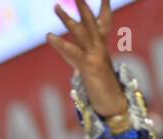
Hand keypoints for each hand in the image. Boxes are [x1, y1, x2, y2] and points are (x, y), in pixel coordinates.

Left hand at [46, 0, 128, 118]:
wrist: (114, 105)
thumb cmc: (103, 92)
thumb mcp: (91, 73)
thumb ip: (82, 62)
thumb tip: (75, 60)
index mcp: (101, 49)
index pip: (104, 23)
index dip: (104, 9)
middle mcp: (100, 49)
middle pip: (90, 22)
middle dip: (82, 7)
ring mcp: (95, 56)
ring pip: (80, 32)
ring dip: (67, 19)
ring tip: (56, 6)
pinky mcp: (88, 67)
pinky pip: (72, 53)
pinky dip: (60, 44)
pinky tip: (48, 36)